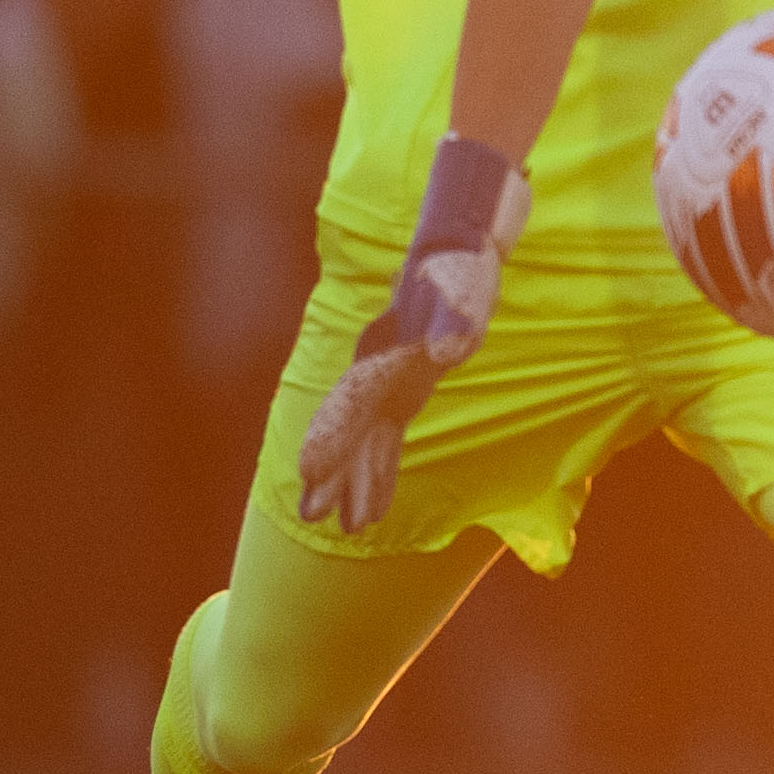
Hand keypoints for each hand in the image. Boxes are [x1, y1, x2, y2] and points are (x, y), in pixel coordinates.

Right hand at [297, 135, 531, 536]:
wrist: (455, 246)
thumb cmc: (461, 268)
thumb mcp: (464, 290)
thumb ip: (454, 320)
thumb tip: (451, 350)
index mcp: (384, 351)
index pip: (350, 401)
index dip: (331, 437)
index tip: (309, 471)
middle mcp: (376, 369)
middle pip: (347, 426)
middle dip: (332, 471)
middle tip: (314, 514)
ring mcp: (387, 379)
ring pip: (364, 439)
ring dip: (355, 480)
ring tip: (345, 527)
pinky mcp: (404, 386)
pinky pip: (384, 437)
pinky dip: (378, 469)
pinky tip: (373, 506)